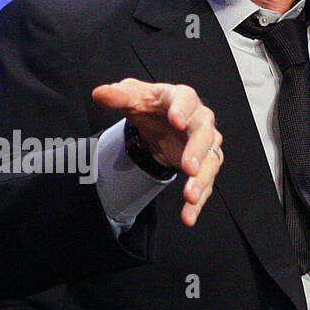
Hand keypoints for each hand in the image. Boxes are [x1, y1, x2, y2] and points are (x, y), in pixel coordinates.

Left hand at [91, 79, 221, 225]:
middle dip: (197, 152)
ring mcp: (205, 143)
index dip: (183, 109)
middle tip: (189, 168)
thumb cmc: (150, 105)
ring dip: (202, 181)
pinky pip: (205, 183)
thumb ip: (118, 95)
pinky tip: (188, 216)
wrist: (159, 122)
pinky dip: (198, 202)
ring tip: (190, 197)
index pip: (186, 99)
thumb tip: (99, 93)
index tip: (177, 120)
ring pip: (210, 162)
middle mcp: (199, 120)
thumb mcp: (132, 97)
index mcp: (182, 97)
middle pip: (204, 134)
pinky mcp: (204, 164)